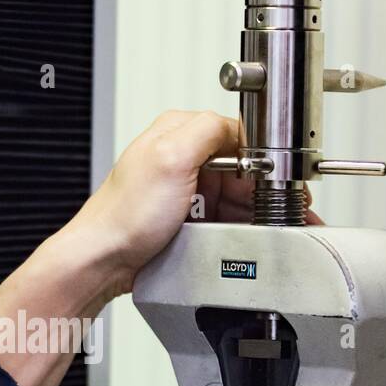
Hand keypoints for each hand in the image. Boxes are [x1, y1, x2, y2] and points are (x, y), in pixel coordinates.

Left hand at [68, 108, 321, 297]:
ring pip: (234, 197)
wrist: (102, 259)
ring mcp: (183, 189)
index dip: (264, 158)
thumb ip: (209, 129)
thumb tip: (241, 125)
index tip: (279, 181)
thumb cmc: (124, 214)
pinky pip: (221, 218)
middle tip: (282, 213)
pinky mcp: (184, 216)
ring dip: (254, 214)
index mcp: (178, 132)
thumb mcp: (171, 157)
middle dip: (263, 192)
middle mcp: (181, 157)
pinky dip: (237, 229)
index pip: (239, 135)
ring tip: (271, 230)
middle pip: (241, 169)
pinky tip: (247, 240)